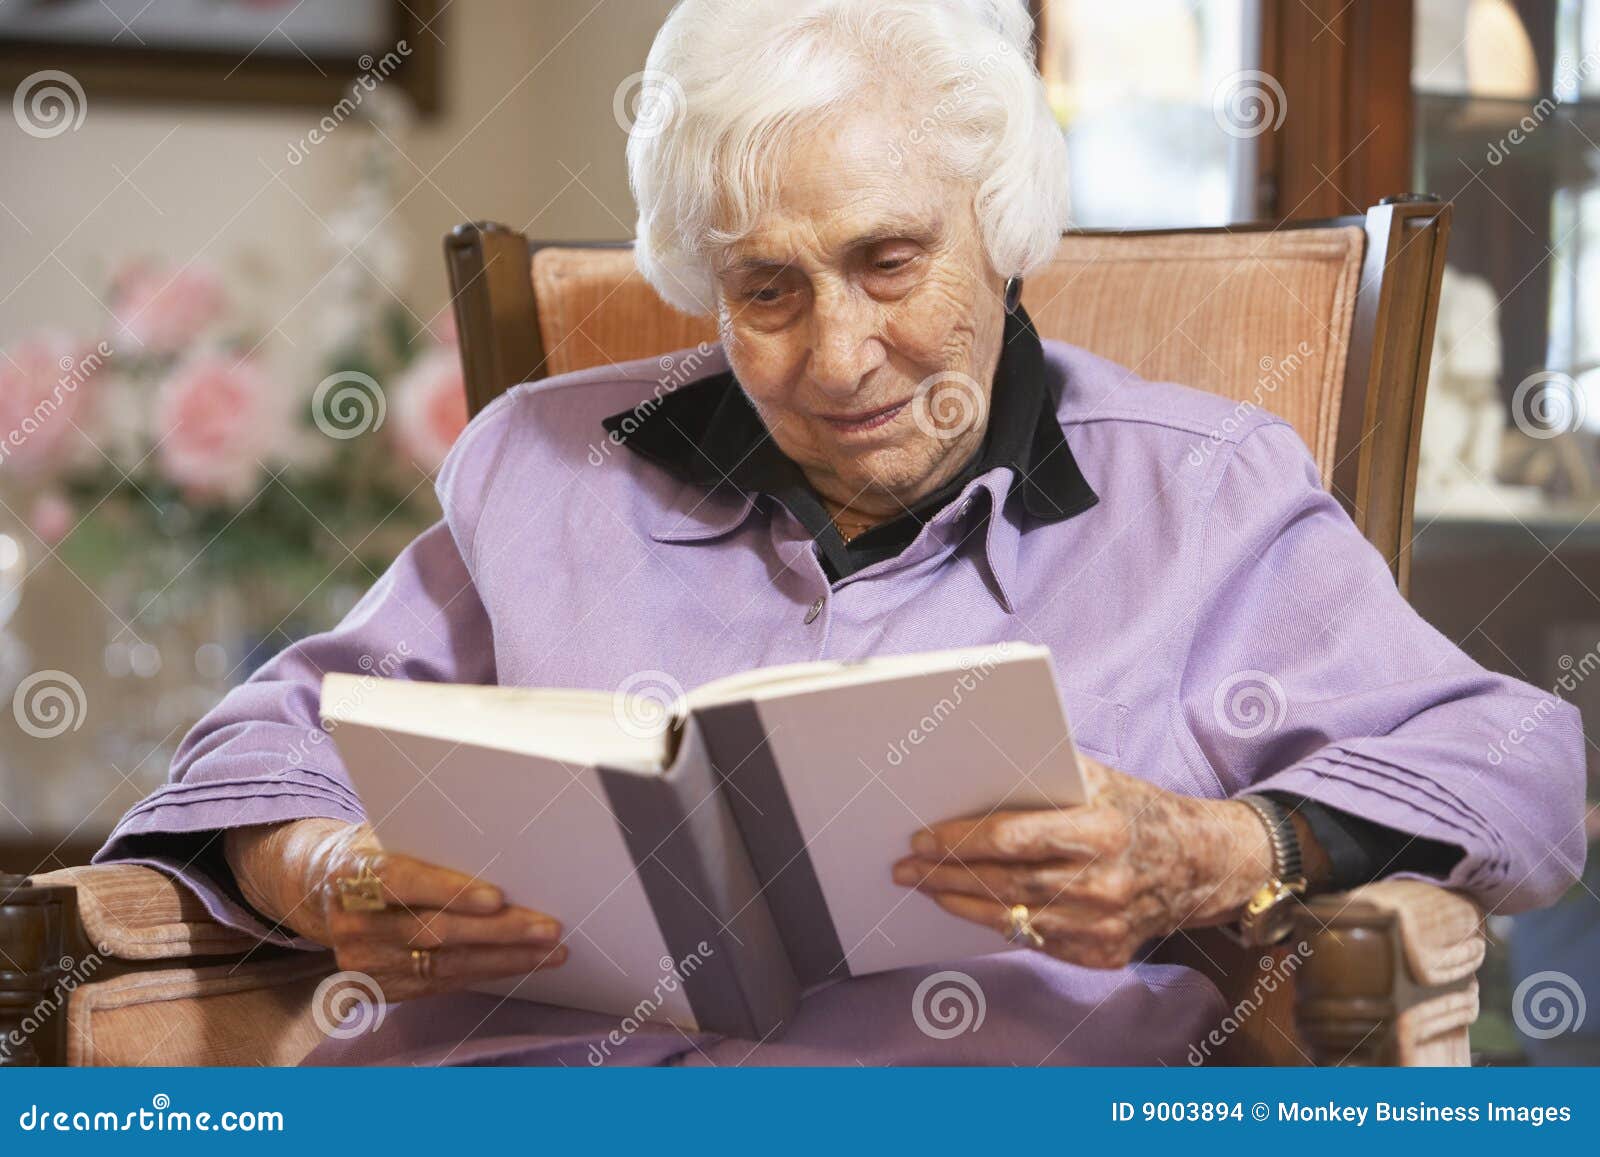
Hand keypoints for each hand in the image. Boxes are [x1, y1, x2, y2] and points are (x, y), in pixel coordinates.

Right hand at [223, 818, 566, 999]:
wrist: (320, 886)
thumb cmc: (374, 849)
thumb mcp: (387, 832)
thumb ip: (428, 838)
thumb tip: (498, 834)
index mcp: (352, 872)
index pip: (403, 881)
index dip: (451, 890)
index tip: (498, 897)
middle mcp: (352, 923)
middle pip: (433, 931)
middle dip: (498, 932)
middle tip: (548, 928)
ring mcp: (362, 962)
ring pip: (444, 966)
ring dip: (504, 960)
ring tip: (550, 951)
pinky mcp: (377, 988)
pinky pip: (440, 986)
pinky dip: (484, 974)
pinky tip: (519, 966)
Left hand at [890, 755, 1273, 967]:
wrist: (1201, 864)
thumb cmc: (1138, 811)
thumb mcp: (1101, 779)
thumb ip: (1046, 773)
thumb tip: (976, 762)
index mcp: (1101, 831)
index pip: (1011, 839)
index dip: (959, 840)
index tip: (922, 837)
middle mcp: (1104, 884)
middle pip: (1003, 883)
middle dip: (945, 874)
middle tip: (906, 866)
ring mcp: (1105, 927)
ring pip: (1013, 919)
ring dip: (960, 903)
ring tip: (924, 887)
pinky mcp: (1105, 954)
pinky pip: (1036, 942)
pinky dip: (998, 925)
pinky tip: (969, 908)